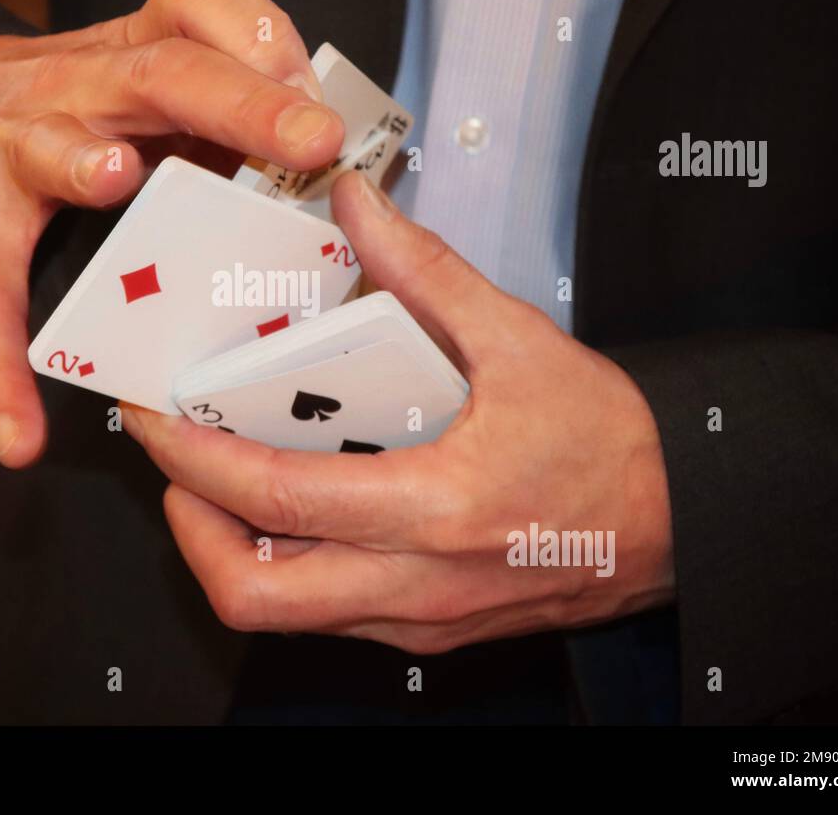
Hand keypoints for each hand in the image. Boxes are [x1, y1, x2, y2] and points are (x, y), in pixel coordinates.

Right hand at [0, 0, 341, 466]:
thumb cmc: (61, 110)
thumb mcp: (140, 86)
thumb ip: (220, 117)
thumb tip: (325, 173)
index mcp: (135, 52)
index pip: (199, 2)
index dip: (261, 37)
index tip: (318, 96)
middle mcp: (76, 86)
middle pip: (162, 72)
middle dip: (241, 102)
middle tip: (313, 139)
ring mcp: (10, 148)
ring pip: (51, 148)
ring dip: (84, 163)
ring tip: (116, 181)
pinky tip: (21, 436)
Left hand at [122, 171, 674, 652]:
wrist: (682, 522)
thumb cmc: (612, 446)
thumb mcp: (519, 341)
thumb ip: (426, 271)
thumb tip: (361, 205)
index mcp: (435, 507)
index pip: (275, 498)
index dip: (192, 461)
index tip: (155, 417)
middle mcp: (416, 582)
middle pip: (254, 594)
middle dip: (189, 530)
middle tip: (179, 467)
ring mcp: (419, 620)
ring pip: (284, 615)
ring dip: (232, 549)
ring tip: (224, 480)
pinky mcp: (429, 632)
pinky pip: (328, 615)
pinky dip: (287, 566)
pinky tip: (296, 505)